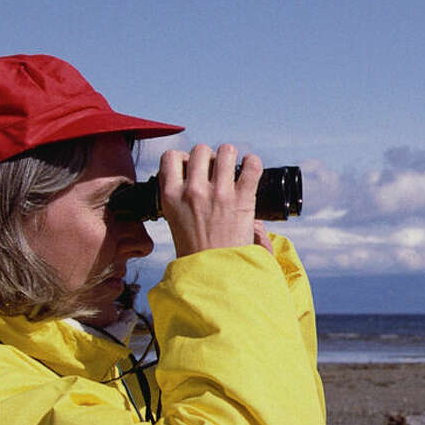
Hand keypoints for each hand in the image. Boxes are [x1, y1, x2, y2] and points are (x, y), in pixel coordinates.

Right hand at [158, 142, 261, 258]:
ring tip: (232, 169)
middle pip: (200, 150)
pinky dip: (253, 162)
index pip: (171, 156)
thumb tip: (192, 176)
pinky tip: (250, 167)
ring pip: (225, 151)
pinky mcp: (243, 199)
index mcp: (171, 195)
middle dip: (209, 157)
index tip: (191, 169)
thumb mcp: (174, 220)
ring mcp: (219, 193)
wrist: (215, 274)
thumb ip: (179, 196)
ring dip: (230, 157)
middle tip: (215, 172)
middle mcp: (193, 190)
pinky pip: (251, 166)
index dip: (183, 158)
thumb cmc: (195, 251)